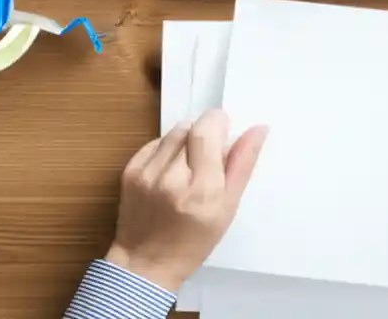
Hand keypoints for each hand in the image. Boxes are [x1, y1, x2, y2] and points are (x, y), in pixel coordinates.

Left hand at [104, 109, 268, 290]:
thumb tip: (258, 129)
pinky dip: (167, 150)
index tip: (224, 135)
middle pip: (190, 127)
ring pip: (172, 132)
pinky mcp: (129, 171)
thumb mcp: (228, 208)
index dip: (218, 124)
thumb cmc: (195, 241)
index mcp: (201, 189)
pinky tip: (170, 171)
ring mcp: (145, 173)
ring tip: (188, 166)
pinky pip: (155, 143)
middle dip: (204, 134)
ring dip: (185, 140)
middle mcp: (170, 177)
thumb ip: (242, 164)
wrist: (146, 263)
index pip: (206, 130)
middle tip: (208, 158)